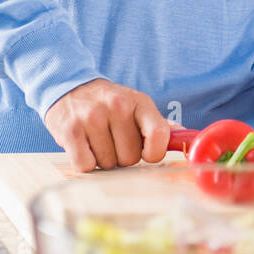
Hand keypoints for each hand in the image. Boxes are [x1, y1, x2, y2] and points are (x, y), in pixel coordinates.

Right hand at [43, 78, 171, 172]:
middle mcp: (117, 106)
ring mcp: (92, 117)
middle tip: (113, 140)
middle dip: (123, 155)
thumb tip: (184, 136)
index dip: (154, 152)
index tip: (146, 153)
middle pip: (132, 157)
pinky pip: (86, 165)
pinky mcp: (70, 130)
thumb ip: (157, 124)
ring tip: (97, 140)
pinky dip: (85, 162)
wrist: (69, 88)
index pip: (159, 134)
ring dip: (103, 159)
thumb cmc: (108, 103)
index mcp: (140, 102)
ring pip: (108, 164)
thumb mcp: (135, 106)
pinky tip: (84, 146)